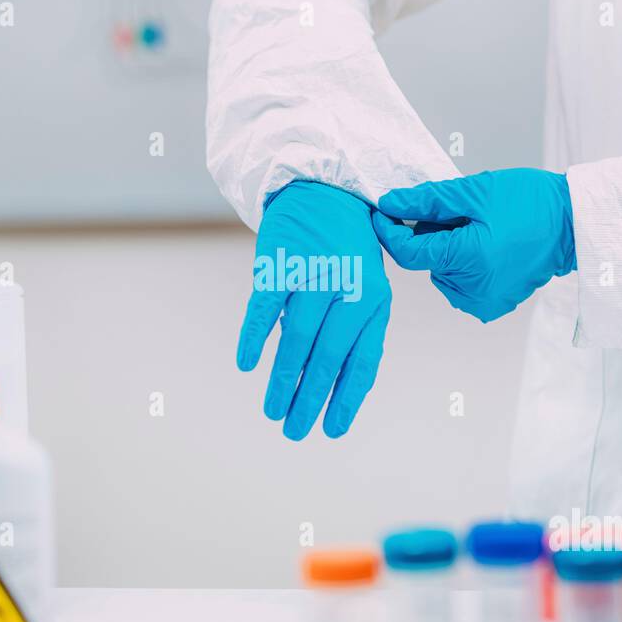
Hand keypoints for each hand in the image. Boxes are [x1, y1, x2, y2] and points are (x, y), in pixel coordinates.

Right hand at [238, 181, 391, 439]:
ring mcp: (314, 273)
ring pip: (297, 338)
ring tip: (273, 411)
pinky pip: (265, 306)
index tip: (331, 430)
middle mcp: (348, 289)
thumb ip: (354, 335)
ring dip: (283, 379)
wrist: (326, 190)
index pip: (362, 361)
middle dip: (310, 399)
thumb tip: (337, 391)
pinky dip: (255, 337)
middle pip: (328, 357)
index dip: (346, 399)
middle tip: (294, 431)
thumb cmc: (348, 252)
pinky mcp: (281, 260)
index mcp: (374, 301)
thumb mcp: (367, 289)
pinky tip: (247, 364)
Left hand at [371, 168, 574, 322]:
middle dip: (431, 234)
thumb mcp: (475, 192)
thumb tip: (389, 204)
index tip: (382, 212)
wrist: (573, 225)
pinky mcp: (493, 305)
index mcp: (467, 259)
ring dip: (448, 250)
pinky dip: (464, 265)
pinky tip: (487, 247)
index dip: (389, 231)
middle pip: (427, 261)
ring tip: (479, 229)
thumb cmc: (530, 203)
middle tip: (458, 212)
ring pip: (442, 272)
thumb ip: (428, 201)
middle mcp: (472, 289)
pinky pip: (460, 284)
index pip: (408, 253)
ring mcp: (483, 301)